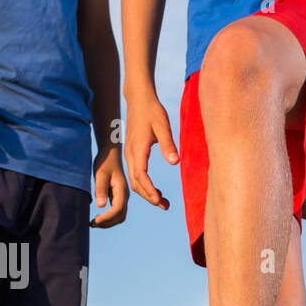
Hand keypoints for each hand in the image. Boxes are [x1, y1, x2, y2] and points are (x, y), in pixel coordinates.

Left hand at [90, 146, 128, 227]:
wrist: (110, 154)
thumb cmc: (104, 162)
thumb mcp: (100, 174)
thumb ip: (100, 189)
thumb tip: (100, 206)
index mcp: (122, 190)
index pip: (117, 210)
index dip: (107, 218)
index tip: (94, 220)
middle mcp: (125, 196)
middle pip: (120, 217)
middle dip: (107, 223)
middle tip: (91, 223)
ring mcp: (122, 197)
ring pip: (119, 216)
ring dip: (108, 222)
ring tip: (93, 222)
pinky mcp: (118, 197)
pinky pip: (116, 212)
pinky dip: (108, 218)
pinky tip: (97, 217)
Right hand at [125, 88, 178, 208]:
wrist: (139, 99)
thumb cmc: (152, 111)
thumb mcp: (163, 126)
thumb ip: (168, 144)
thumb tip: (175, 163)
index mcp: (137, 148)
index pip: (140, 174)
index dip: (149, 189)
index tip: (158, 201)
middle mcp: (130, 153)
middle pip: (136, 182)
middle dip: (149, 196)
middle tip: (165, 206)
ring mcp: (129, 154)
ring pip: (134, 180)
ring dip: (147, 193)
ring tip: (163, 202)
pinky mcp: (132, 153)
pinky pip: (135, 174)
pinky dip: (144, 185)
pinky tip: (156, 190)